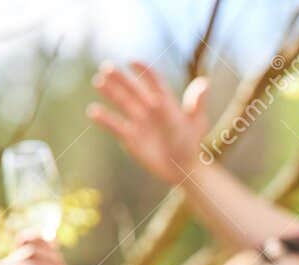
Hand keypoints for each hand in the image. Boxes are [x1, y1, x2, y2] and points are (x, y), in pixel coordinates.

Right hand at [89, 61, 208, 185]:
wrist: (183, 168)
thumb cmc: (191, 144)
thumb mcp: (196, 123)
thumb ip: (197, 103)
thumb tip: (204, 82)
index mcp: (165, 101)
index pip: (153, 81)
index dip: (143, 70)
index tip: (133, 62)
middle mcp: (148, 107)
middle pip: (132, 89)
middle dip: (120, 78)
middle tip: (107, 68)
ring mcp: (137, 121)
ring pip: (121, 102)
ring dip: (110, 92)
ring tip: (99, 82)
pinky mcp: (129, 136)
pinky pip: (115, 125)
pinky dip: (104, 119)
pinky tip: (94, 111)